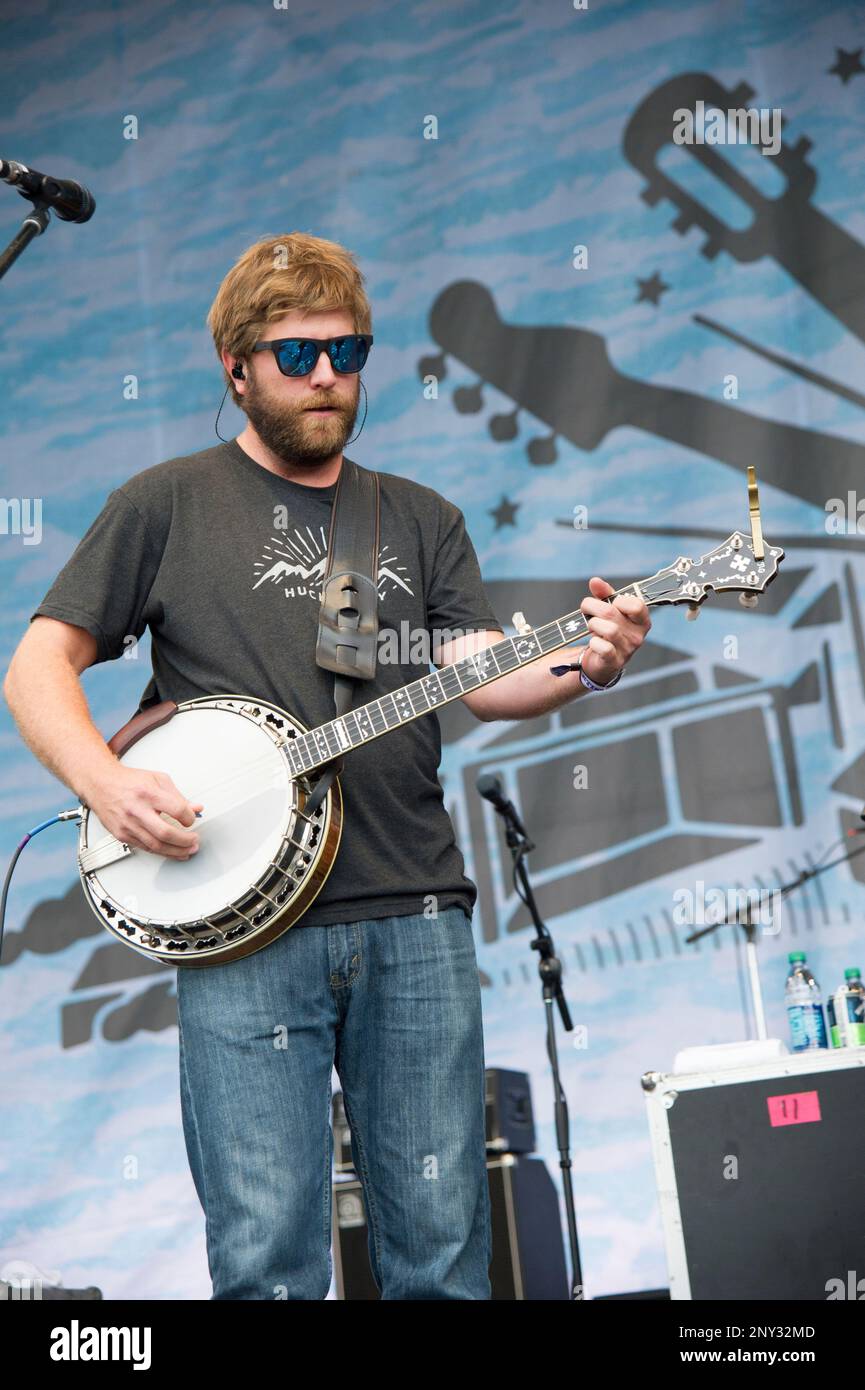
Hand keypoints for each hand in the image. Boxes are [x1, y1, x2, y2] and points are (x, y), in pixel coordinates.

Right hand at [82, 765, 203, 859]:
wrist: (100, 784)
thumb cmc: (128, 781)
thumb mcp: (158, 779)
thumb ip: (178, 796)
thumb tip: (196, 808)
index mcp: (148, 793)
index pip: (177, 810)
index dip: (189, 818)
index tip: (192, 820)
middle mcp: (137, 810)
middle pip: (166, 832)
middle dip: (185, 841)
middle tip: (194, 841)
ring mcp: (127, 824)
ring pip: (156, 845)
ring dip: (175, 852)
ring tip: (187, 851)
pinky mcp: (121, 834)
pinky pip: (145, 848)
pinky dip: (161, 852)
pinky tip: (171, 851)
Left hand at [579, 577, 650, 685]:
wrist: (602, 662)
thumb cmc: (607, 631)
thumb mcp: (609, 610)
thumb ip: (604, 594)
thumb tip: (595, 581)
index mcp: (641, 621)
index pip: (637, 604)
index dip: (619, 600)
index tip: (611, 603)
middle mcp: (638, 635)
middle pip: (612, 613)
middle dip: (592, 607)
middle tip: (586, 609)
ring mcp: (627, 650)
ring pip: (609, 630)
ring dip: (593, 624)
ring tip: (591, 626)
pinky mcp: (614, 661)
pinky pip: (604, 648)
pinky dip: (594, 642)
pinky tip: (593, 641)